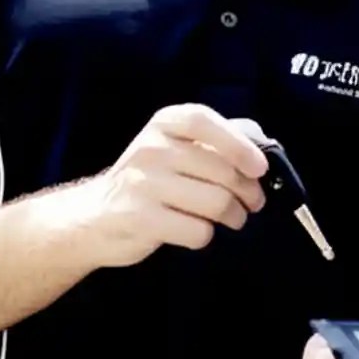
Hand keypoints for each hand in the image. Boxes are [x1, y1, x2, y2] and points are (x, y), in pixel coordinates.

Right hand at [78, 103, 269, 267]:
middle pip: (222, 171)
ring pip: (216, 203)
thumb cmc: (152, 180)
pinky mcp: (140, 218)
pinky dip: (205, 235)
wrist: (96, 216)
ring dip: (234, 216)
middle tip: (252, 202)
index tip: (260, 168)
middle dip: (248, 192)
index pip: (204, 122)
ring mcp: (142, 183)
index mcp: (164, 123)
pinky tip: (195, 230)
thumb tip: (262, 141)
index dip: (239, 145)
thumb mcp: (178, 147)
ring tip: (232, 218)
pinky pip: (198, 231)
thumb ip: (218, 138)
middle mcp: (151, 148)